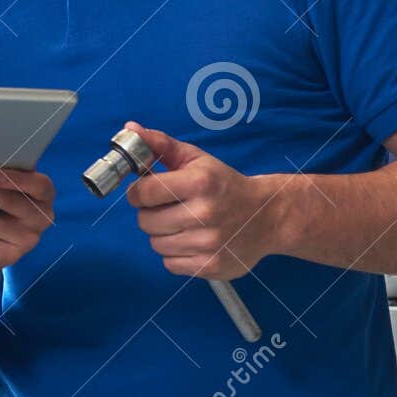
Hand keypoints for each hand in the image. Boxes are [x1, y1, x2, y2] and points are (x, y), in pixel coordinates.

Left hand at [124, 121, 283, 278]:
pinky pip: (170, 264)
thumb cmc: (224, 184)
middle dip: (150, 213)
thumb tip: (129, 129)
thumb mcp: (196, 159)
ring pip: (156, 244)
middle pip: (145, 221)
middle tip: (167, 207)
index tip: (144, 192)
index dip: (137, 192)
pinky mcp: (212, 267)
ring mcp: (209, 244)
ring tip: (182, 224)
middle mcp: (205, 214)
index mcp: (200, 183)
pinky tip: (191, 240)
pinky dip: (175, 254)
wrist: (267, 216)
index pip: (144, 192)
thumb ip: (160, 144)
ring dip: (162, 234)